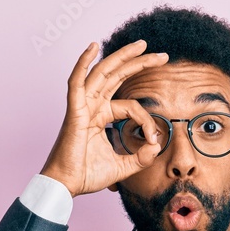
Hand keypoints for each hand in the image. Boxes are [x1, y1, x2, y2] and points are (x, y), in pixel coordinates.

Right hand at [40, 39, 168, 197]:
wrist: (67, 185)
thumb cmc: (87, 176)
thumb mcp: (123, 167)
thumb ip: (141, 158)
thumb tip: (156, 146)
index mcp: (102, 117)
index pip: (131, 106)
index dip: (147, 120)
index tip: (154, 139)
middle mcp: (92, 106)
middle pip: (118, 77)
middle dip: (140, 64)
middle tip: (162, 55)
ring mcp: (82, 106)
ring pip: (103, 73)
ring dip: (122, 57)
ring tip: (141, 45)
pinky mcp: (74, 111)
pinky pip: (77, 82)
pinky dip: (83, 63)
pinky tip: (93, 47)